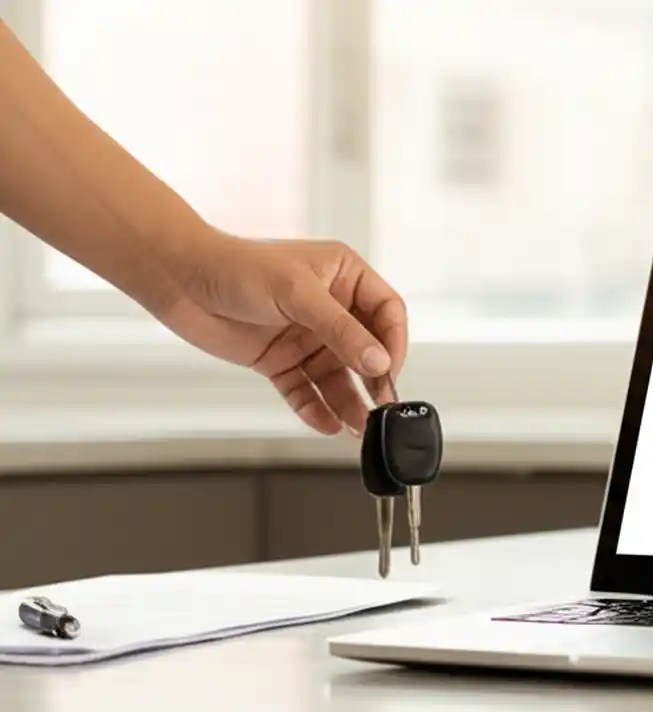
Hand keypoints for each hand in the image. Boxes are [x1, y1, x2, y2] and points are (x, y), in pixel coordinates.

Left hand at [152, 231, 407, 435]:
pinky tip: (326, 424)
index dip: (393, 342)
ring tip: (358, 426)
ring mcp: (305, 336)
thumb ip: (342, 331)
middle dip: (374, 380)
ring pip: (338, 376)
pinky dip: (315, 408)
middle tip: (381, 406)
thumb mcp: (298, 294)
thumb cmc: (237, 267)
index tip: (389, 370)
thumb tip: (379, 362)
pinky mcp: (281, 360)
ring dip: (348, 401)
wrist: (180, 281)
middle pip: (366, 350)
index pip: (386, 312)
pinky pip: (306, 390)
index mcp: (344, 276)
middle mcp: (330, 307)